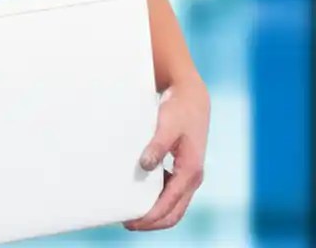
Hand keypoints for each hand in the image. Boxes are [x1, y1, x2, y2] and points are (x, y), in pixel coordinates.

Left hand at [124, 79, 210, 230]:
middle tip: (128, 224)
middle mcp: (192, 177)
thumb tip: (145, 165)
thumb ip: (156, 146)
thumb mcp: (166, 126)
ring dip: (156, 213)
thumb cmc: (178, 110)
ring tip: (132, 213)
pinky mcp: (183, 169)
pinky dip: (159, 201)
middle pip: (175, 212)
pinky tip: (141, 196)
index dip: (151, 217)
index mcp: (190, 171)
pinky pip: (172, 193)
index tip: (131, 222)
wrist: (191, 98)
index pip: (170, 204)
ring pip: (175, 205)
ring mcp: (189, 175)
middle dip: (153, 221)